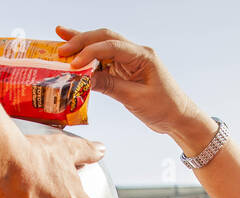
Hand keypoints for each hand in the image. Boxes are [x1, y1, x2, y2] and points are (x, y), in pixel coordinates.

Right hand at [56, 27, 200, 136]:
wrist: (178, 117)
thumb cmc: (164, 108)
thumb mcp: (135, 99)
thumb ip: (110, 86)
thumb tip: (85, 79)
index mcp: (143, 56)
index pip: (112, 46)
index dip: (90, 52)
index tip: (74, 63)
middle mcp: (136, 53)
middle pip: (105, 38)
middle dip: (82, 40)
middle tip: (61, 47)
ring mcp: (130, 61)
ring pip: (103, 46)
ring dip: (82, 44)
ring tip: (60, 38)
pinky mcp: (125, 71)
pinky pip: (104, 61)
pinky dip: (89, 60)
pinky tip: (74, 57)